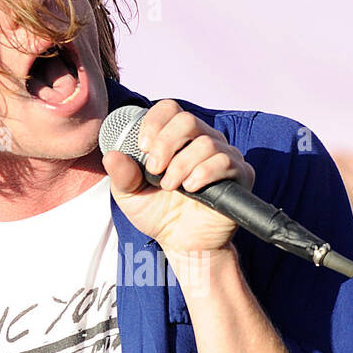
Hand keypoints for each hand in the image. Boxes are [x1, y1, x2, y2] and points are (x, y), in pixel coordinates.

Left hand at [101, 99, 254, 255]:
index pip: (169, 109)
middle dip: (165, 144)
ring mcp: (223, 155)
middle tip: (154, 170)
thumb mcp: (130, 194)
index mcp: (177, 138)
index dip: (154, 123)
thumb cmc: (158, 214)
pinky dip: (203, 173)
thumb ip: (121, 174)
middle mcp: (202, 140)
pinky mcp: (240, 174)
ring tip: (171, 187)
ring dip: (182, 165)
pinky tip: (191, 188)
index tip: (142, 148)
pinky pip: (225, 161)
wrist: (181, 243)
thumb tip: (112, 155)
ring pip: (205, 142)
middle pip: (187, 120)